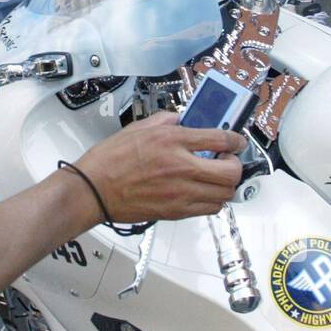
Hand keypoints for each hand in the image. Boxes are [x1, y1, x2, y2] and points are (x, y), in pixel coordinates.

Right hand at [74, 113, 243, 222]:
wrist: (94, 190)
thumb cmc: (109, 160)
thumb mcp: (138, 128)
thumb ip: (165, 120)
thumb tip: (183, 119)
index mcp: (171, 140)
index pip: (220, 139)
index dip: (236, 140)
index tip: (237, 141)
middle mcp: (181, 167)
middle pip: (230, 171)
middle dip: (235, 165)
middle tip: (227, 160)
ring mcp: (181, 192)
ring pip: (224, 194)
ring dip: (225, 185)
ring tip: (215, 178)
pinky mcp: (176, 211)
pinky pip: (209, 209)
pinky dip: (213, 200)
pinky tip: (202, 191)